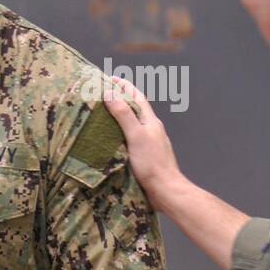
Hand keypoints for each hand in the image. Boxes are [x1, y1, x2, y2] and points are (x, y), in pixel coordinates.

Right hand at [102, 75, 183, 211]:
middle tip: (103, 95)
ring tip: (104, 116)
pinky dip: (122, 135)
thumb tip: (111, 93)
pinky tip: (114, 142)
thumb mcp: (136, 136)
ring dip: (121, 118)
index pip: (137, 97)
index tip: (111, 78)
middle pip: (136, 109)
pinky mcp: (147, 157)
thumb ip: (124, 115)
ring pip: (135, 125)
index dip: (124, 86)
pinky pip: (133, 139)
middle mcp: (152, 130)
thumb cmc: (152, 163)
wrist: (166, 190)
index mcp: (151, 122)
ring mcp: (151, 144)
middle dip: (121, 100)